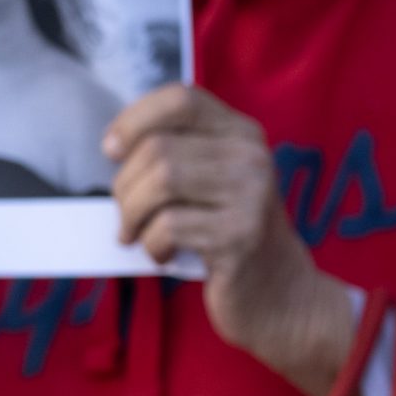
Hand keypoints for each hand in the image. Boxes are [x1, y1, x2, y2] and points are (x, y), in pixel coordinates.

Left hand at [106, 85, 353, 395]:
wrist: (282, 296)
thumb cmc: (232, 238)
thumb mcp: (214, 184)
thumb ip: (179, 155)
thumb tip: (114, 147)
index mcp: (242, 135)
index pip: (181, 99)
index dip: (135, 119)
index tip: (113, 151)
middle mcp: (251, 157)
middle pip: (159, 148)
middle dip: (125, 186)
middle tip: (127, 216)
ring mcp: (250, 196)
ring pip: (161, 183)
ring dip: (132, 215)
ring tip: (137, 235)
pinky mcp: (239, 237)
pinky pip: (169, 227)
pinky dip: (152, 245)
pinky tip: (163, 256)